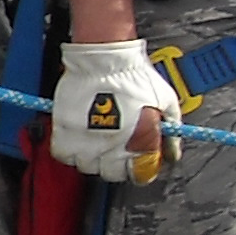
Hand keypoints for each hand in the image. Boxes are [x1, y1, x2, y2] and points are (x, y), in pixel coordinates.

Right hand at [51, 39, 182, 183]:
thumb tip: (172, 153)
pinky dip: (68, 150)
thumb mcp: (166, 101)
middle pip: (111, 173)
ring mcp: (86, 139)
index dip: (139, 169)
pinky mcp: (65, 129)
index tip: (137, 161)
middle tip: (114, 149)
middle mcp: (113, 146)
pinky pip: (63, 153)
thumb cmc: (134, 75)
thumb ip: (171, 132)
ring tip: (94, 142)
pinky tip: (77, 138)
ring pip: (86, 165)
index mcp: (139, 142)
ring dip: (91, 157)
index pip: (140, 175)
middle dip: (114, 164)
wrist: (104, 59)